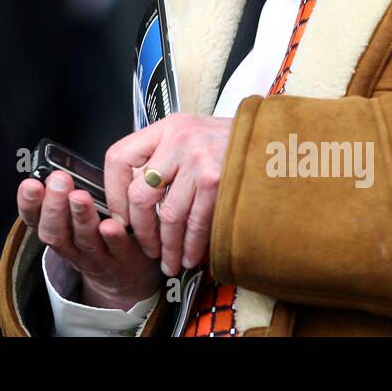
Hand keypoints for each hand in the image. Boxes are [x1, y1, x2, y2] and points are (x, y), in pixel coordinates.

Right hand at [17, 171, 162, 309]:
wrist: (128, 278)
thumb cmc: (100, 235)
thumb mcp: (78, 216)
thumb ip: (70, 193)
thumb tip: (61, 162)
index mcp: (57, 231)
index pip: (34, 220)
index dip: (28, 204)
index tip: (31, 183)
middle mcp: (72, 248)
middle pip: (55, 232)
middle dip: (54, 206)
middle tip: (59, 181)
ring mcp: (97, 258)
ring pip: (84, 240)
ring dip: (81, 218)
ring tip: (80, 197)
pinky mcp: (124, 262)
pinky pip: (117, 251)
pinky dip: (113, 238)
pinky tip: (111, 224)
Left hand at [105, 114, 233, 276]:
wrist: (278, 141)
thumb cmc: (234, 144)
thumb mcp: (194, 135)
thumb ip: (165, 157)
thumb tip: (134, 199)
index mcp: (166, 127)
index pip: (119, 158)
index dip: (113, 193)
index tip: (121, 217)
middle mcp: (178, 139)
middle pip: (139, 193)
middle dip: (142, 230)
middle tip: (148, 248)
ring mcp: (199, 159)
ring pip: (168, 216)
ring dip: (168, 246)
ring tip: (170, 262)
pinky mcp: (217, 180)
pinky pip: (195, 223)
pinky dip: (191, 245)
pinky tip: (190, 257)